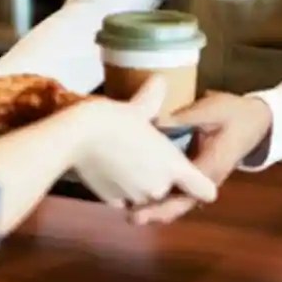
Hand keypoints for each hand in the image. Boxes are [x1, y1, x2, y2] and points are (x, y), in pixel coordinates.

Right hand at [67, 76, 217, 210]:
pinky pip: (124, 201)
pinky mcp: (113, 201)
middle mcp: (158, 187)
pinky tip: (112, 170)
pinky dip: (121, 191)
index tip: (190, 174)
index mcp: (174, 166)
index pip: (205, 191)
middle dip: (162, 178)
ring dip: (141, 185)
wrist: (76, 138)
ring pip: (146, 196)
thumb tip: (160, 79)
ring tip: (128, 159)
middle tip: (147, 154)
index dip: (201, 184)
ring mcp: (135, 197)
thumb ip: (154, 96)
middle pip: (171, 191)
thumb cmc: (112, 120)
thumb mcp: (139, 105)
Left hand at [129, 92, 272, 225]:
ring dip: (157, 208)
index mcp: (213, 165)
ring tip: (129, 212)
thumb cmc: (235, 113)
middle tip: (132, 218)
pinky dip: (161, 197)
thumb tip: (158, 121)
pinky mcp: (197, 174)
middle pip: (182, 204)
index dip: (168, 200)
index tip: (147, 206)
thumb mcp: (213, 109)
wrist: (256, 120)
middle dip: (158, 212)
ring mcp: (203, 179)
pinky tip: (141, 197)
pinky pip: (179, 191)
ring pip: (179, 201)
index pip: (189, 191)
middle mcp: (208, 179)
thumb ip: (188, 116)